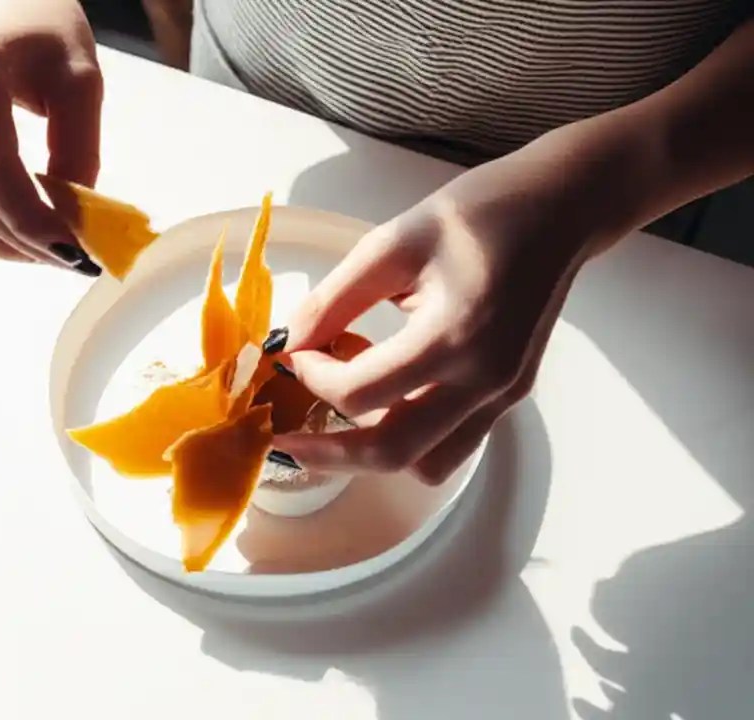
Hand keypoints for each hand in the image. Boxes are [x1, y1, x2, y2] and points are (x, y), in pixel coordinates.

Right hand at [0, 0, 102, 273]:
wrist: (1, 3)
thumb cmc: (43, 30)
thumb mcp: (80, 79)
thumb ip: (80, 148)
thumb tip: (75, 218)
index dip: (31, 222)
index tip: (74, 250)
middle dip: (22, 241)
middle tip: (70, 258)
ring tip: (44, 250)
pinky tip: (13, 234)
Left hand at [274, 146, 613, 483]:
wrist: (559, 211)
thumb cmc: (479, 214)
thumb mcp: (392, 242)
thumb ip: (335, 298)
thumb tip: (291, 341)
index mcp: (455, 336)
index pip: (361, 392)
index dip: (312, 377)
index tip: (294, 351)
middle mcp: (485, 380)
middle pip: (393, 452)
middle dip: (328, 452)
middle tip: (286, 438)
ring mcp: (502, 396)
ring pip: (426, 463)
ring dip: (373, 449)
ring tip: (345, 404)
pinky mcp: (508, 397)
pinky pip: (451, 445)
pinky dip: (408, 436)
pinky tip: (385, 394)